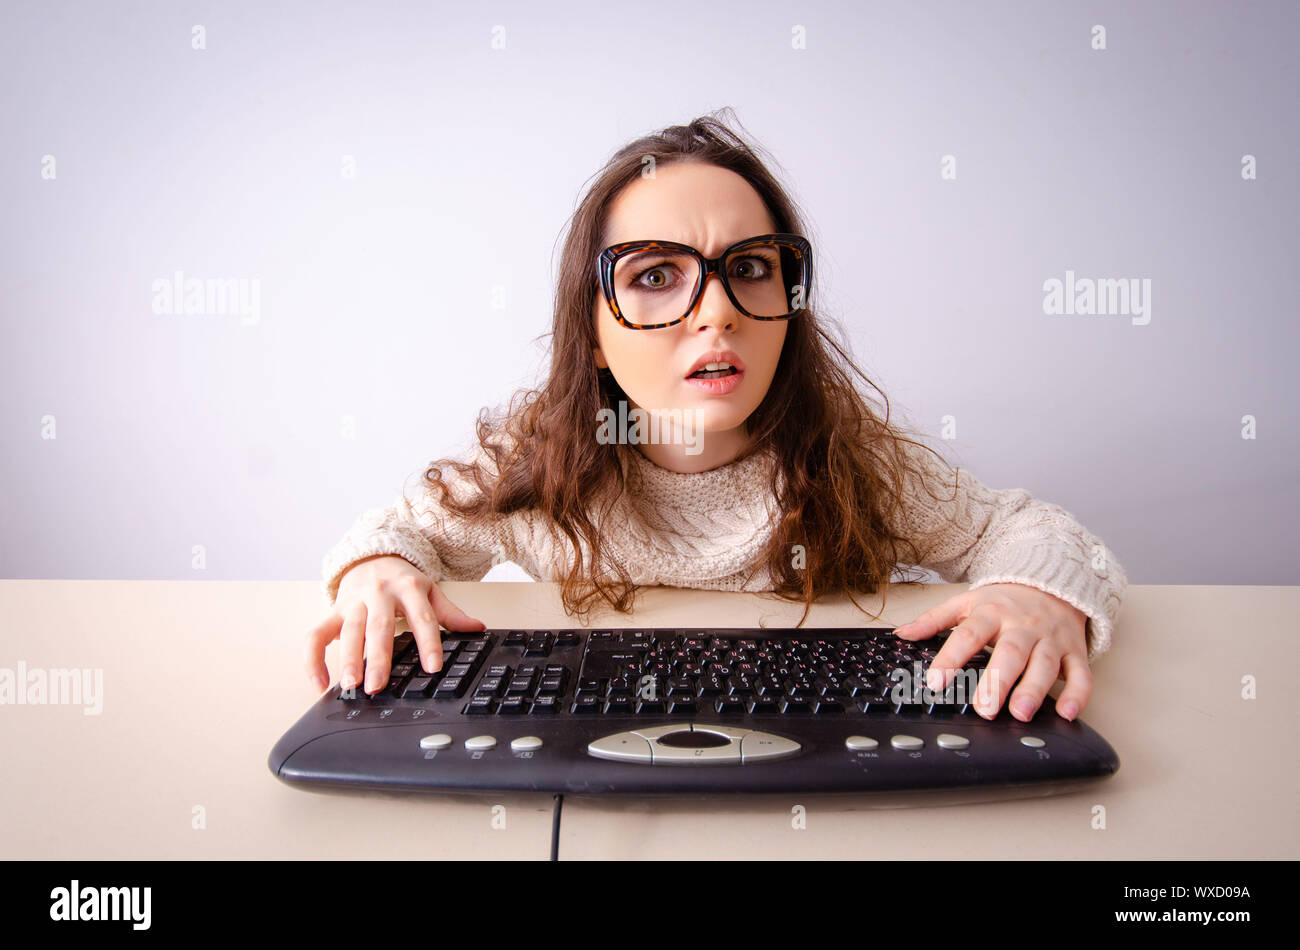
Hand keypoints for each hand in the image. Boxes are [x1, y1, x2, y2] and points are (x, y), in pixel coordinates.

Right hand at [304, 555, 485, 695]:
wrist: (372, 554)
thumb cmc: (402, 579)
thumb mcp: (430, 590)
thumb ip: (450, 612)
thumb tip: (476, 629)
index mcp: (409, 588)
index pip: (421, 617)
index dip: (428, 642)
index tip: (432, 667)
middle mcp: (379, 594)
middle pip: (379, 627)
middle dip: (378, 657)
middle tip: (377, 685)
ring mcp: (354, 602)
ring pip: (348, 631)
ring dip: (347, 659)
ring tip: (350, 685)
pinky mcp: (333, 610)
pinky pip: (316, 634)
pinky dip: (313, 659)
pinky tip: (319, 682)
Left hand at [893, 582, 1090, 721]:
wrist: (1052, 582)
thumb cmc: (1005, 600)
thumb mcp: (966, 602)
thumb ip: (934, 620)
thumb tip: (902, 633)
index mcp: (991, 613)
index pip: (968, 635)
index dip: (951, 657)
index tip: (935, 680)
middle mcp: (1022, 626)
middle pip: (1010, 653)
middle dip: (997, 681)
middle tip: (984, 708)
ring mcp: (1051, 639)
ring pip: (1045, 664)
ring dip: (1034, 690)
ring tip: (1020, 712)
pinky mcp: (1075, 652)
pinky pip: (1081, 674)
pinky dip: (1079, 694)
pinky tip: (1069, 713)